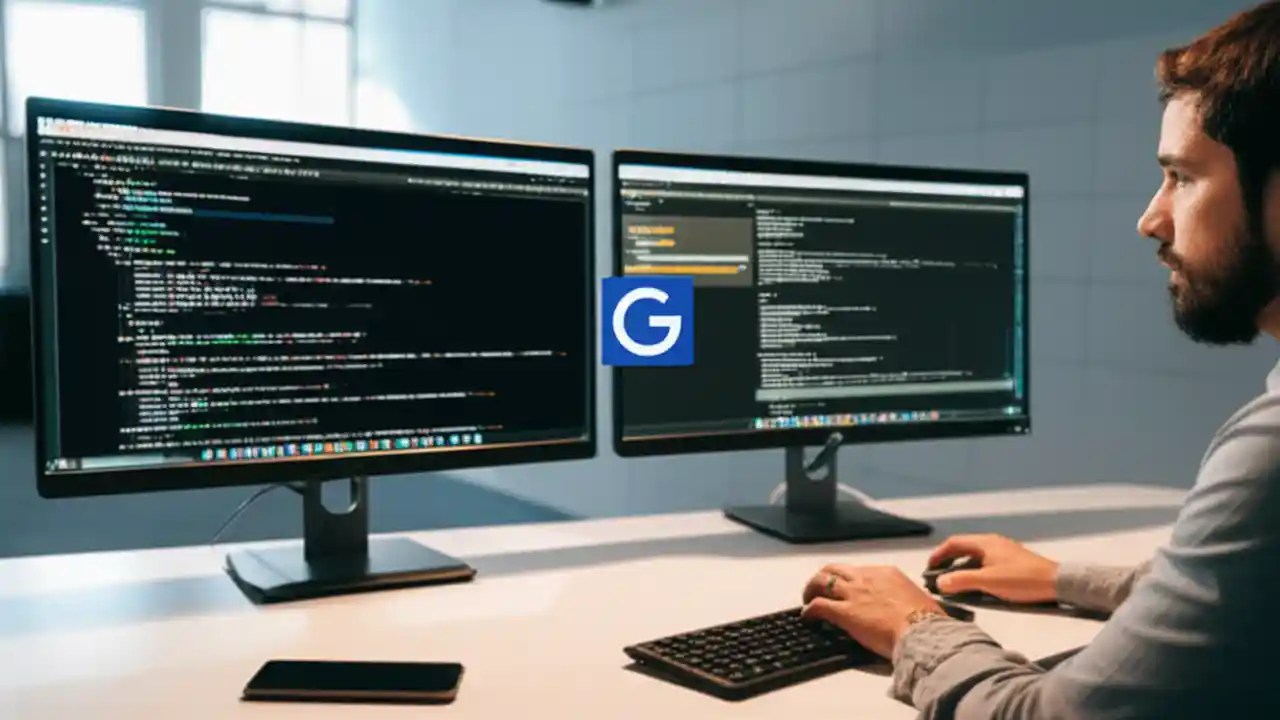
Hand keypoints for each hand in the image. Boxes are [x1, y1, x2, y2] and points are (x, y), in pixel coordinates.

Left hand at [801, 564, 944, 658]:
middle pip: (835, 570)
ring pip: (821, 581)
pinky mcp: (845, 612)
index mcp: (887, 574)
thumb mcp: (918, 601)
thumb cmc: (928, 621)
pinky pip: (818, 605)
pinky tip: (808, 617)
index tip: (845, 589)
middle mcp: (867, 578)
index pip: (859, 571)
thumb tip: (907, 610)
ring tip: (808, 600)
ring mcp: (854, 593)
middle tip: (818, 590)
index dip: (848, 579)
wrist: (923, 631)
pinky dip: (809, 610)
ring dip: (811, 590)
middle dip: (823, 578)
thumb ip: (906, 601)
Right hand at [928, 534, 1059, 603]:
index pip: (953, 543)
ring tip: (954, 585)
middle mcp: (992, 543)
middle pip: (963, 549)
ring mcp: (1003, 552)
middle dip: (948, 563)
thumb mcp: (988, 582)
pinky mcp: (1012, 562)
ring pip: (975, 558)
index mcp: (985, 542)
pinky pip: (985, 564)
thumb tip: (939, 582)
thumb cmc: (1022, 580)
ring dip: (961, 569)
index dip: (938, 555)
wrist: (1057, 583)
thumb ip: (962, 581)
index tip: (928, 569)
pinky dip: (974, 573)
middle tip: (938, 578)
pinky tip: (975, 587)